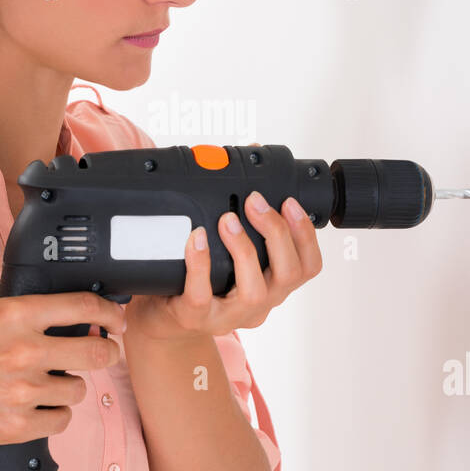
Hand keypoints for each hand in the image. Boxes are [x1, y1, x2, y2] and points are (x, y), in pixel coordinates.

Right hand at [0, 290, 126, 449]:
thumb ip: (21, 302)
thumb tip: (62, 305)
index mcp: (17, 315)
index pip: (84, 307)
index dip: (110, 313)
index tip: (117, 320)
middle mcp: (24, 351)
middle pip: (98, 352)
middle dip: (107, 352)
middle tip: (103, 353)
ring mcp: (22, 391)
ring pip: (78, 388)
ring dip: (69, 385)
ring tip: (48, 384)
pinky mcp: (16, 425)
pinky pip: (61, 419)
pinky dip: (54, 414)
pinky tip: (39, 406)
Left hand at [125, 178, 323, 343]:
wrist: (160, 317)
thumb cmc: (197, 278)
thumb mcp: (227, 250)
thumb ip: (243, 212)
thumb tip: (252, 152)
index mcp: (272, 285)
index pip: (309, 266)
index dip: (306, 234)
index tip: (290, 201)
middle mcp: (258, 303)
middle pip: (290, 274)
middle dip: (277, 232)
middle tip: (254, 201)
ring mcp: (228, 314)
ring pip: (255, 290)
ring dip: (244, 247)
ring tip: (226, 219)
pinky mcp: (195, 317)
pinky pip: (200, 294)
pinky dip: (199, 263)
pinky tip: (196, 238)